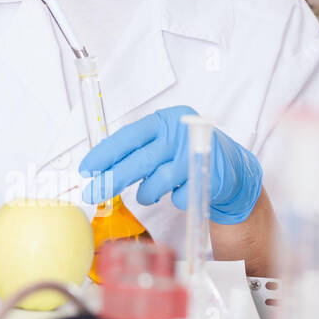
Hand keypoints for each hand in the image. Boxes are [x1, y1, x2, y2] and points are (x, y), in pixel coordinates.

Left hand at [77, 105, 262, 224]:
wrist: (231, 169)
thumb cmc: (186, 152)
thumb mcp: (162, 141)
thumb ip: (137, 149)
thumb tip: (100, 167)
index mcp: (165, 120)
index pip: (128, 137)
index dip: (105, 154)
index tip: (86, 169)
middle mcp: (181, 134)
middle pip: (140, 160)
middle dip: (113, 179)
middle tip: (94, 193)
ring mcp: (197, 155)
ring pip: (158, 181)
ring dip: (146, 193)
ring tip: (146, 195)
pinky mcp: (210, 177)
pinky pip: (178, 196)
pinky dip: (173, 198)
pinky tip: (178, 192)